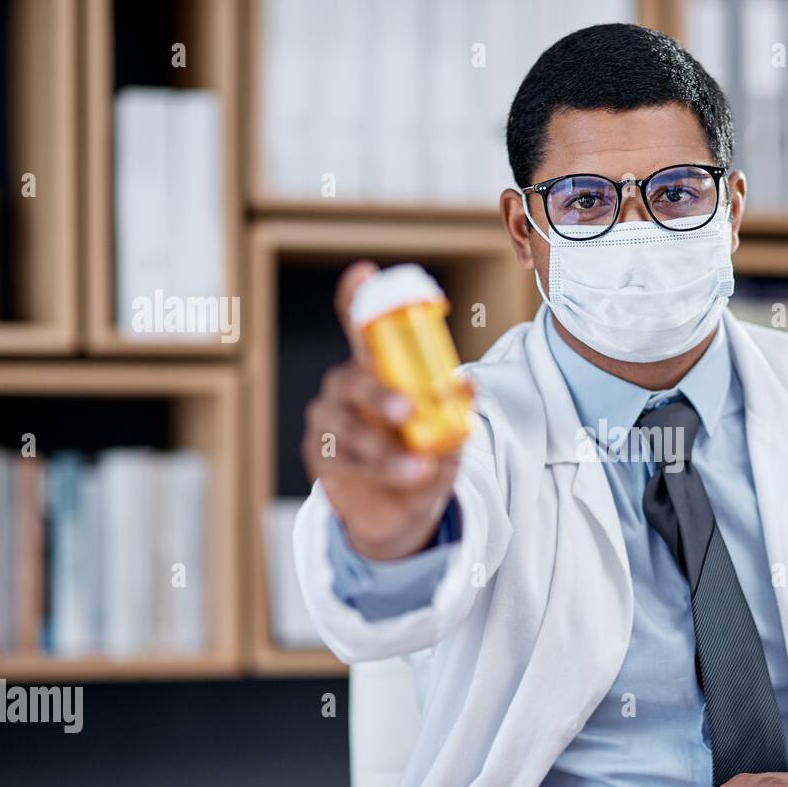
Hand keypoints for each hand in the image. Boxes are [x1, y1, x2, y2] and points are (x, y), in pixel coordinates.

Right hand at [301, 260, 466, 560]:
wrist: (400, 514)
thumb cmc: (424, 457)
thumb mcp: (450, 435)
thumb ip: (456, 411)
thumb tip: (468, 386)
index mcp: (377, 367)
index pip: (360, 325)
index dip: (357, 298)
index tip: (364, 272)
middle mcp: (347, 385)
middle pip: (353, 379)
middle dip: (380, 395)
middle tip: (407, 411)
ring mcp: (329, 419)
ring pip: (348, 426)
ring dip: (384, 448)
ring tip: (420, 468)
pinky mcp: (320, 454)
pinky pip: (345, 459)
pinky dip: (382, 470)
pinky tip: (410, 476)